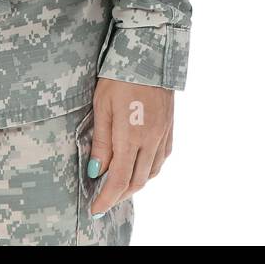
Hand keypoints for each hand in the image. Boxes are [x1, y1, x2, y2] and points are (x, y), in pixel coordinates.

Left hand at [87, 78, 173, 213]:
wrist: (148, 53)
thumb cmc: (118, 77)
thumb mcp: (101, 106)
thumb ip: (101, 142)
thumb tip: (96, 171)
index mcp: (131, 136)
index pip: (119, 180)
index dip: (107, 199)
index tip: (95, 210)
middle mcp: (151, 140)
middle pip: (136, 181)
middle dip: (119, 195)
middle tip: (103, 200)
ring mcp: (163, 135)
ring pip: (151, 173)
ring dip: (134, 184)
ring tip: (117, 185)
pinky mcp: (169, 128)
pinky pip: (161, 159)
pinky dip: (148, 170)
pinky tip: (138, 166)